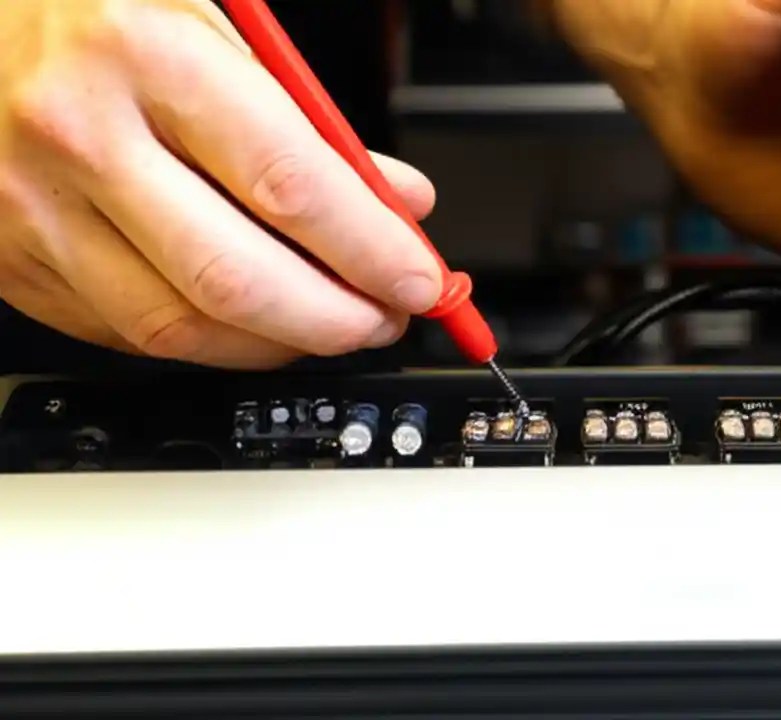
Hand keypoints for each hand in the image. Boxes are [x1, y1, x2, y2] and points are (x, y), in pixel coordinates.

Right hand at [0, 0, 442, 368]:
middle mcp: (77, 135)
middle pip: (237, 279)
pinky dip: (209, 341)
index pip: (291, 185)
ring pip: (181, 327)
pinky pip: (128, 334)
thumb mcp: (221, 26)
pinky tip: (251, 324)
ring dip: (279, 344)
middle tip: (385, 317)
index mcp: (145, 55)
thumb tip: (397, 205)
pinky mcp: (11, 261)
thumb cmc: (103, 14)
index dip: (373, 251)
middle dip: (337, 319)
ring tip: (331, 324)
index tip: (421, 279)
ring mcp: (31, 208)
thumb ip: (312, 123)